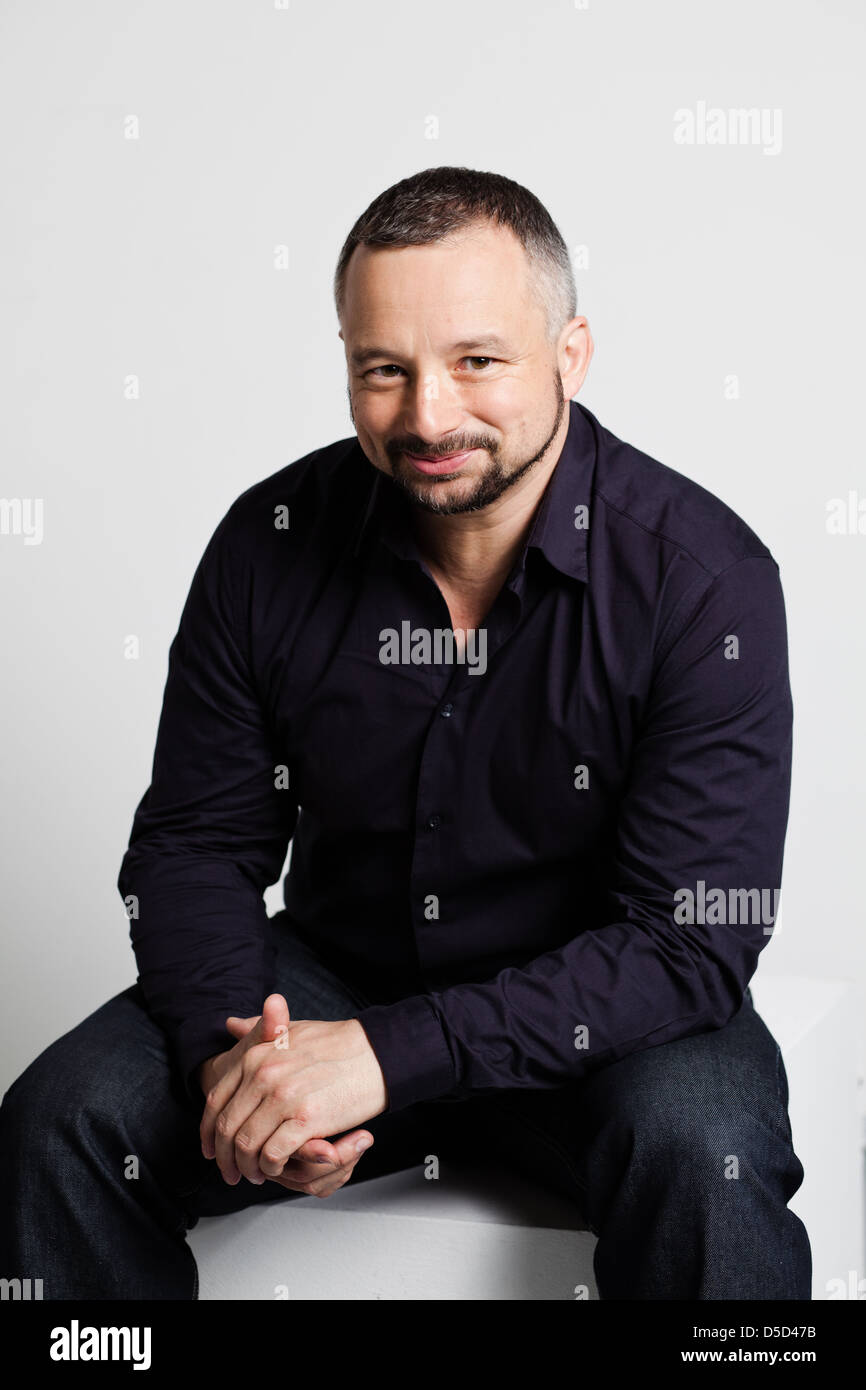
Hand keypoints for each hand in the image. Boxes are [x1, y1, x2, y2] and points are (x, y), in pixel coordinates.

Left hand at [199, 994, 387, 1185]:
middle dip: (225, 1157)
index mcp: (256, 1056)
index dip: (209, 1132)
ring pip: (247, 1146)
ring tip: (256, 1175)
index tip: (212, 1149)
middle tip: (232, 1172)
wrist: (377, 1053)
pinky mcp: (305, 1120)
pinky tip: (276, 1168)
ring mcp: (283, 1098)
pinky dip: (270, 1167)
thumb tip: (231, 1025)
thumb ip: (259, 1031)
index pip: (215, 1102)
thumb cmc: (338, 1044)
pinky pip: (273, 1154)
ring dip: (247, 1167)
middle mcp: (263, 1075)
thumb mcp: (291, 1029)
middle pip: (227, 1128)